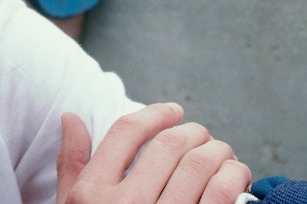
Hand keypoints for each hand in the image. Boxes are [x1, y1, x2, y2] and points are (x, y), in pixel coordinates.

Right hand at [57, 103, 250, 203]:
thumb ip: (72, 164)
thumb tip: (71, 118)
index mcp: (92, 194)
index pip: (127, 132)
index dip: (155, 114)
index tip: (173, 112)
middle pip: (169, 144)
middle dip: (193, 131)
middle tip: (201, 135)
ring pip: (201, 164)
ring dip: (219, 151)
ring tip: (221, 154)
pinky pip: (222, 193)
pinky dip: (235, 176)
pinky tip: (235, 176)